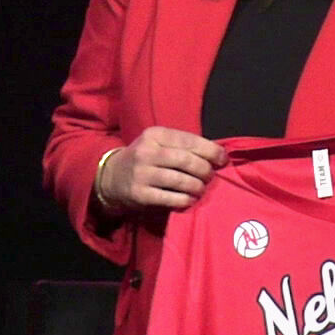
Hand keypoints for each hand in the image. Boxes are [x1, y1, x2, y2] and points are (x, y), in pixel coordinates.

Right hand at [96, 127, 227, 213]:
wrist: (111, 177)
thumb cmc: (145, 159)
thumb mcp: (158, 143)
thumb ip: (183, 146)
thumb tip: (217, 154)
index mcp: (155, 135)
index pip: (189, 140)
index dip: (211, 150)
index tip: (223, 159)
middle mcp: (147, 152)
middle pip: (186, 160)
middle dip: (205, 170)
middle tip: (210, 176)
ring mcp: (142, 174)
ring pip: (180, 180)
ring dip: (197, 186)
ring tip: (201, 189)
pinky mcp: (140, 194)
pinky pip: (170, 198)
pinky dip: (185, 200)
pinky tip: (190, 199)